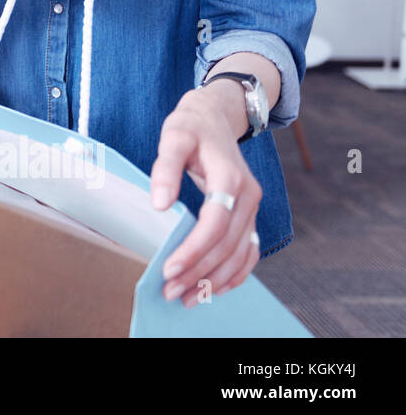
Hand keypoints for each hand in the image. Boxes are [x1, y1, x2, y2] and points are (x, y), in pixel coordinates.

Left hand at [149, 85, 262, 307]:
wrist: (215, 116)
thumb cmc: (191, 126)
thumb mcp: (173, 136)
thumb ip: (166, 168)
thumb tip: (161, 205)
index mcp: (231, 178)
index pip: (215, 224)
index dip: (194, 249)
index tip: (170, 269)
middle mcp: (248, 196)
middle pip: (227, 245)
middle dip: (199, 272)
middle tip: (170, 291)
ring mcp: (252, 207)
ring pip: (240, 253)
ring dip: (216, 280)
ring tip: (188, 297)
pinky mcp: (248, 214)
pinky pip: (249, 251)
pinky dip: (235, 273)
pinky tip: (214, 289)